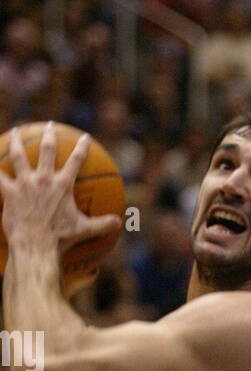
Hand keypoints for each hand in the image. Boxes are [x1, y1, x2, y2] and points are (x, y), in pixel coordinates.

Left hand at [0, 122, 121, 248]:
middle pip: (47, 150)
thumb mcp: (84, 230)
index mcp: (63, 185)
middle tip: (49, 126)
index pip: (76, 161)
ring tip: (16, 131)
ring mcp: (25, 183)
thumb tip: (119, 223)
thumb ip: (103, 224)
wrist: (36, 245)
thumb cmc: (60, 238)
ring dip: (17, 141)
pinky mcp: (9, 192)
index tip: (85, 137)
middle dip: (49, 135)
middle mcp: (44, 179)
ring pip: (18, 155)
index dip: (82, 147)